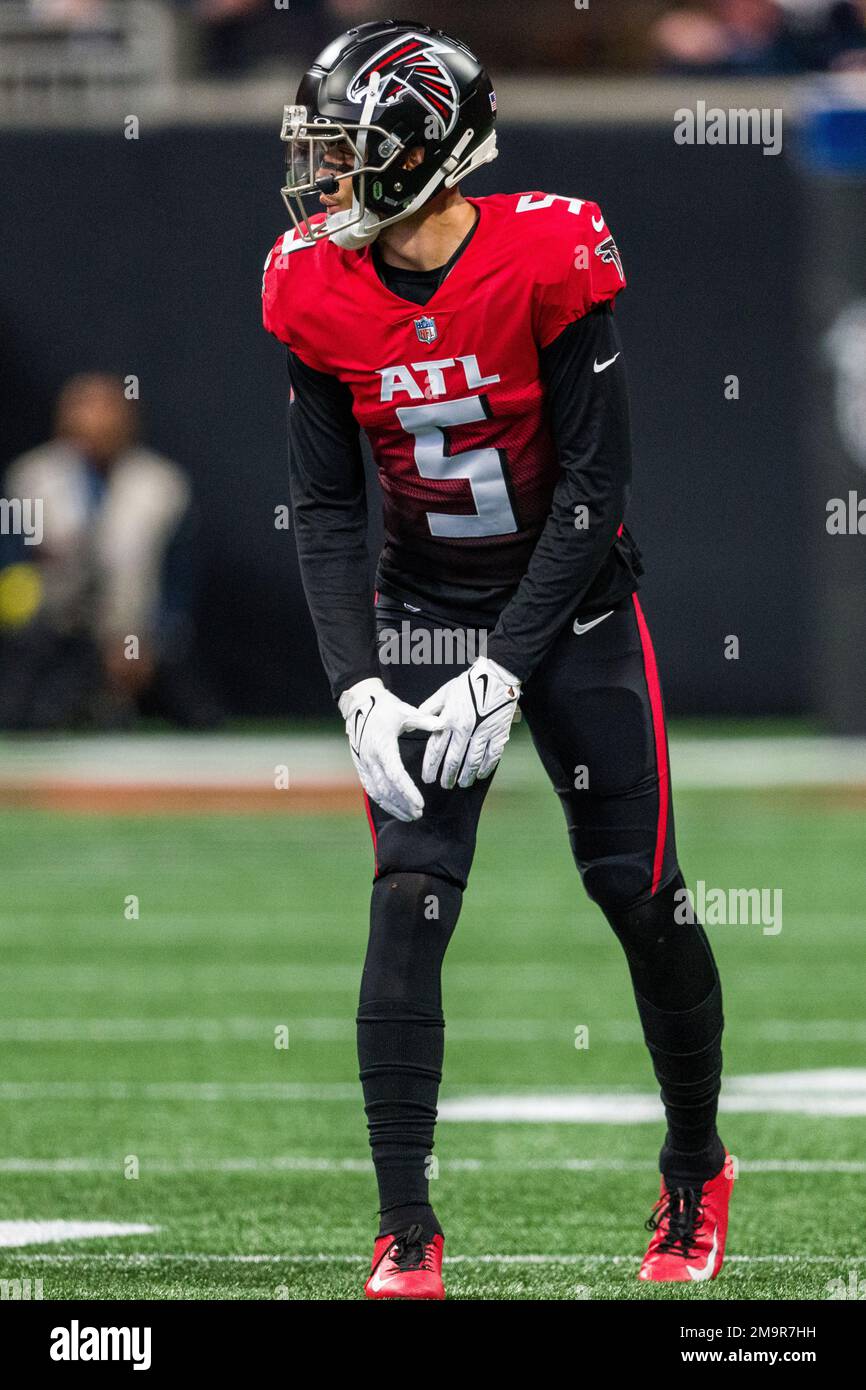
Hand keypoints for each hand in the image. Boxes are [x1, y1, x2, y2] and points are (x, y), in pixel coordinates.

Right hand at [338, 677, 442, 822]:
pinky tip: (394, 808)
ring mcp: (363, 764)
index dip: (408, 792)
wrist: (359, 705)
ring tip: (409, 816)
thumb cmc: (384, 707)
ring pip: (377, 792)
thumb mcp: (404, 710)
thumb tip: (443, 724)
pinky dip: (382, 801)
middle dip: (403, 804)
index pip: (396, 775)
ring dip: (393, 806)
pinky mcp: (360, 767)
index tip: (420, 804)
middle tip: (419, 814)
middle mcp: (370, 758)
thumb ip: (423, 720)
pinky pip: (370, 789)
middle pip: (387, 789)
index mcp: (382, 746)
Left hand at [419, 657, 520, 789]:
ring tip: (462, 783)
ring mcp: (483, 732)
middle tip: (443, 785)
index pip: (436, 748)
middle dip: (447, 776)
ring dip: (466, 775)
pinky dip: (486, 767)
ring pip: (472, 761)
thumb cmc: (468, 682)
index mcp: (449, 718)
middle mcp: (464, 728)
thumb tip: (412, 723)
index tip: (427, 778)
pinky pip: (492, 755)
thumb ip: (429, 709)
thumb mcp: (444, 692)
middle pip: (453, 759)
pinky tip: (480, 774)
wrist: (497, 675)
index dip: (430, 766)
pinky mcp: (498, 733)